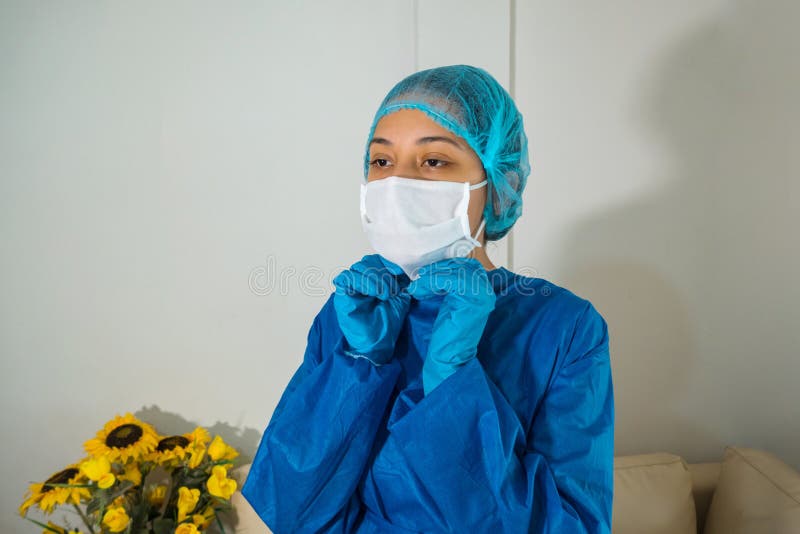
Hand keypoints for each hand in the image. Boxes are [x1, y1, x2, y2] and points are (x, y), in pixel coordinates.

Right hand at [332, 254, 411, 364]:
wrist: (378, 343)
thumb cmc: (387, 323)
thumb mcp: (400, 298)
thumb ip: (401, 282)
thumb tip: (405, 268)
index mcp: (374, 279)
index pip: (377, 259)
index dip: (388, 263)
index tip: (400, 272)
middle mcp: (361, 280)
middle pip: (367, 261)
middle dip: (383, 273)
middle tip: (392, 291)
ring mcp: (350, 286)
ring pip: (358, 267)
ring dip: (375, 278)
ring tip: (385, 295)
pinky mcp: (342, 294)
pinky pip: (346, 277)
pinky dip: (361, 281)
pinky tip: (373, 293)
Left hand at [407, 257, 495, 393]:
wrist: (448, 357)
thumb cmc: (446, 332)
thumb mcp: (447, 301)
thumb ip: (447, 283)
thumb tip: (432, 265)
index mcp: (482, 289)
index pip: (464, 264)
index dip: (443, 266)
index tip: (424, 275)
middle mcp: (486, 290)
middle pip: (461, 265)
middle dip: (436, 270)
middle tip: (418, 279)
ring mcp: (483, 295)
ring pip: (454, 271)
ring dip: (431, 277)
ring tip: (416, 287)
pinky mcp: (474, 300)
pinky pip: (451, 280)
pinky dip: (432, 283)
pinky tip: (420, 292)